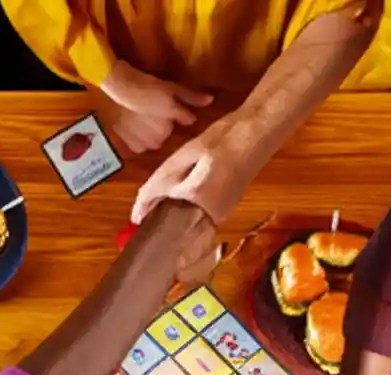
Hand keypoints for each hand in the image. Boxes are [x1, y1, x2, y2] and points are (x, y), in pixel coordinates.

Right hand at [98, 60, 212, 153]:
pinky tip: (133, 125)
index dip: (176, 112)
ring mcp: (147, 145)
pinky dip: (139, 137)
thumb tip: (210, 100)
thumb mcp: (171, 88)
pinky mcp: (133, 147)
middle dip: (163, 123)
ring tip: (141, 116)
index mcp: (175, 124)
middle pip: (168, 132)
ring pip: (155, 140)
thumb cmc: (147, 86)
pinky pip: (141, 145)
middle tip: (152, 108)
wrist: (119, 90)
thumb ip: (191, 97)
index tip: (166, 103)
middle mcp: (163, 138)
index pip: (185, 120)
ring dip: (151, 132)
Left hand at [131, 112, 263, 225]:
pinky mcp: (226, 209)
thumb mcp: (185, 156)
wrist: (256, 136)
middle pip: (176, 221)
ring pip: (189, 220)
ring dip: (175, 212)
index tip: (134, 216)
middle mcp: (210, 215)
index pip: (161, 210)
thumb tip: (143, 203)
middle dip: (160, 216)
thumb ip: (162, 181)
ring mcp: (221, 214)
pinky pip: (201, 215)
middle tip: (145, 211)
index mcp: (196, 199)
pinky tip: (185, 195)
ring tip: (161, 204)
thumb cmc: (222, 141)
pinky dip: (189, 208)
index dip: (143, 210)